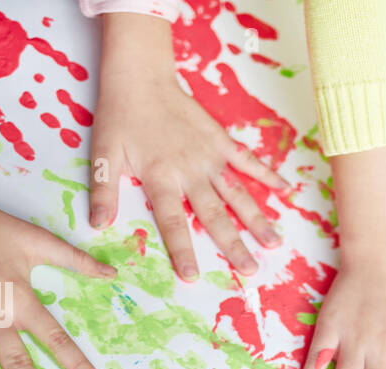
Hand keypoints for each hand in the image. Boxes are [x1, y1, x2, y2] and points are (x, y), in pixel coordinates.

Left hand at [90, 13, 289, 279]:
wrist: (141, 76)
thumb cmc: (120, 116)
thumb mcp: (104, 154)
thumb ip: (104, 191)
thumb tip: (99, 226)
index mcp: (161, 177)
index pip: (173, 222)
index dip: (183, 250)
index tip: (194, 276)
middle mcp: (190, 171)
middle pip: (215, 215)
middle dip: (234, 246)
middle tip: (251, 271)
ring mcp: (210, 156)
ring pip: (237, 194)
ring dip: (256, 219)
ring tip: (273, 243)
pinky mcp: (221, 141)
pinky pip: (247, 160)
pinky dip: (267, 174)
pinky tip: (286, 190)